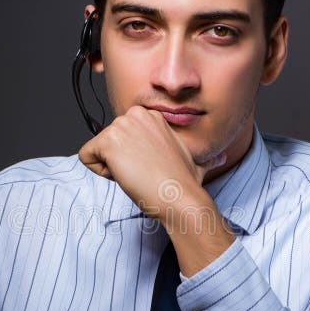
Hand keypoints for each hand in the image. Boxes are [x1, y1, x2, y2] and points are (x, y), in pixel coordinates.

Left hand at [78, 105, 225, 220]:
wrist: (179, 196)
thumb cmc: (185, 183)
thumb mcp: (197, 162)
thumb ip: (206, 156)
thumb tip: (223, 158)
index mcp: (152, 116)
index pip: (122, 137)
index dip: (133, 157)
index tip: (151, 166)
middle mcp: (136, 114)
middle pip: (107, 141)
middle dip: (120, 161)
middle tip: (143, 172)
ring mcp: (121, 125)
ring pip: (97, 149)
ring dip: (111, 168)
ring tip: (137, 173)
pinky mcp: (108, 141)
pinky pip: (86, 156)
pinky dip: (99, 172)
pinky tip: (123, 176)